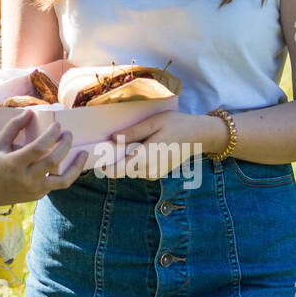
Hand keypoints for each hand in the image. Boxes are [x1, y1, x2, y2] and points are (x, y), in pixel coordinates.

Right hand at [0, 110, 87, 205]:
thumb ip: (13, 127)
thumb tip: (30, 112)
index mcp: (13, 163)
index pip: (38, 148)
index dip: (51, 135)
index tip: (57, 125)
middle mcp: (26, 179)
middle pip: (53, 161)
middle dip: (65, 145)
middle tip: (68, 134)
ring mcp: (34, 190)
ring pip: (63, 180)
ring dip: (76, 165)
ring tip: (83, 153)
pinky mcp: (38, 195)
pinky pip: (57, 184)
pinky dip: (65, 173)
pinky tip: (70, 162)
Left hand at [101, 110, 225, 179]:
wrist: (199, 136)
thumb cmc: (177, 125)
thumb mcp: (154, 122)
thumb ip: (134, 132)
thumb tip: (112, 138)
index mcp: (147, 156)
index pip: (117, 170)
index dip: (104, 166)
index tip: (96, 156)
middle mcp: (149, 170)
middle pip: (121, 170)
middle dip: (115, 158)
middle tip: (112, 141)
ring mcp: (154, 174)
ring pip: (130, 170)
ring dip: (126, 159)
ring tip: (130, 141)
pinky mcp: (157, 173)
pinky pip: (139, 169)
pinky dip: (135, 160)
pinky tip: (141, 146)